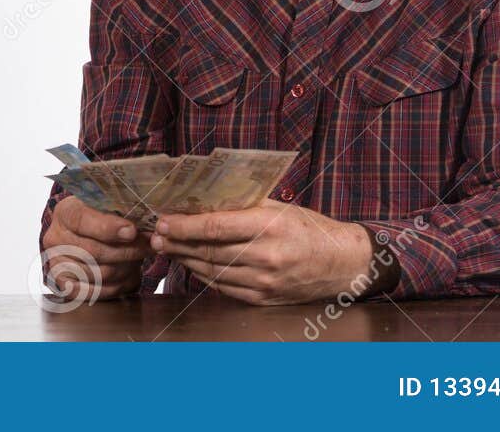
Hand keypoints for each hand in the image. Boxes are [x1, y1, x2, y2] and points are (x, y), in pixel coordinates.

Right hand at [40, 196, 149, 301]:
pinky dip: (117, 286)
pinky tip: (127, 275)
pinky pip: (95, 292)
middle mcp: (54, 238)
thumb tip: (148, 231)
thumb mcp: (108, 208)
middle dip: (128, 251)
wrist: (85, 237)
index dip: (108, 227)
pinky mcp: (64, 285)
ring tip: (137, 260)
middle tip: (148, 248)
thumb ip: (123, 215)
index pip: (82, 220)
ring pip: (100, 273)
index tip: (132, 231)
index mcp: (64, 212)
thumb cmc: (101, 220)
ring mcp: (56, 263)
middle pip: (95, 250)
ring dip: (126, 268)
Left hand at [149, 201, 374, 304]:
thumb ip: (244, 205)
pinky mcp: (264, 298)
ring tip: (168, 249)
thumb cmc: (310, 229)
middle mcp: (266, 256)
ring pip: (212, 271)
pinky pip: (224, 287)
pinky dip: (204, 276)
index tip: (162, 222)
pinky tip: (193, 265)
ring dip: (185, 260)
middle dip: (177, 244)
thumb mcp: (280, 207)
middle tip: (155, 236)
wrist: (343, 264)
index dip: (184, 226)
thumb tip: (203, 200)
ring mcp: (264, 281)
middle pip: (209, 251)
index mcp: (269, 226)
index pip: (215, 227)